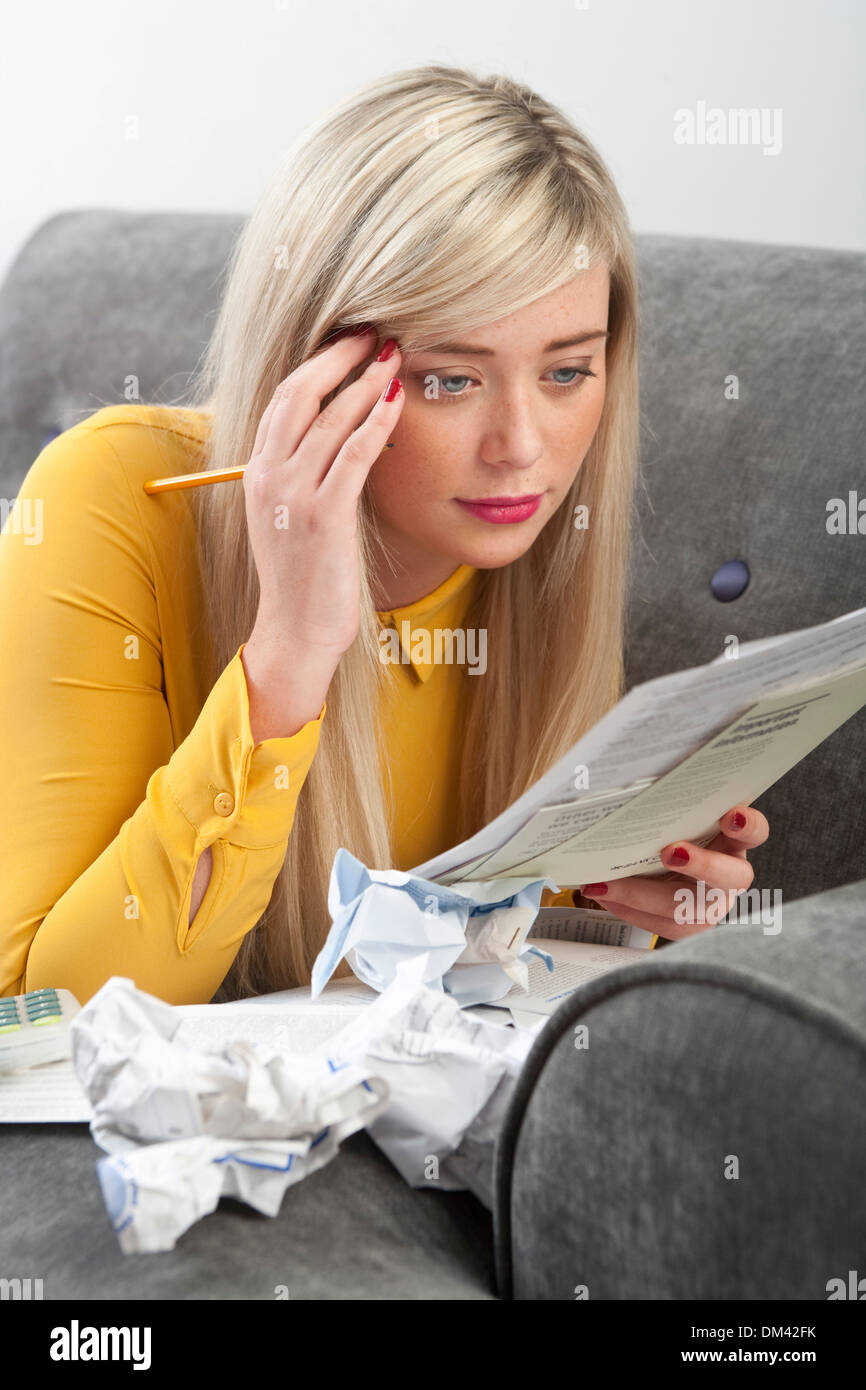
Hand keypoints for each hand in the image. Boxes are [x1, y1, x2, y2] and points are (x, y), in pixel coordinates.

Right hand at [243, 324, 403, 665]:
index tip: (350, 341)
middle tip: (374, 333)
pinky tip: (396, 402)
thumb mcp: (293, 515)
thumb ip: (304, 474)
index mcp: (257, 472)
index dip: (318, 363)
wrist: (295, 630)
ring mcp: (294, 496)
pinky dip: (376, 425)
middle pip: (299, 394)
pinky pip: (352, 457)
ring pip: (330, 420)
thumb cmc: (303, 576)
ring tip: (396, 357)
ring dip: (366, 383)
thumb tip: (337, 433)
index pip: (284, 399)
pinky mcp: (324, 518)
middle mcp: (268, 477)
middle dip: (339, 357)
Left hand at [578, 803, 769, 940]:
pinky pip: (661, 925)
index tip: (731, 816)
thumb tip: (647, 772)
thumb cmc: (677, 835)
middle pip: (730, 876)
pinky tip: (602, 894)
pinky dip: (627, 909)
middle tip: (670, 852)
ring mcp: (712, 906)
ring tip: (604, 885)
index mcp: (734, 843)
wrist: (676, 871)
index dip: (747, 825)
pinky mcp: (689, 927)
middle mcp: (730, 877)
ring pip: (685, 909)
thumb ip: (676, 804)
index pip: (754, 832)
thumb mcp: (683, 819)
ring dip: (641, 896)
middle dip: (701, 864)